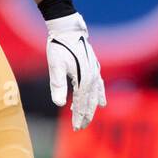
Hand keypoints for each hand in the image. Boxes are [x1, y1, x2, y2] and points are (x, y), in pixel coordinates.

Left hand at [46, 12, 105, 130]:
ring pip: (95, 95)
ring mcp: (94, 71)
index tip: (76, 128)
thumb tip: (58, 103)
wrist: (67, 28)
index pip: (81, 103)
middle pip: (90, 101)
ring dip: (91, 108)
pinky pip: (99, 85)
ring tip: (85, 119)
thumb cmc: (58, 47)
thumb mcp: (54, 65)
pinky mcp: (94, 66)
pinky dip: (99, 95)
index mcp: (83, 78)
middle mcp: (92, 76)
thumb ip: (57, 84)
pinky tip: (102, 103)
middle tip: (79, 128)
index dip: (79, 116)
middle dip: (86, 116)